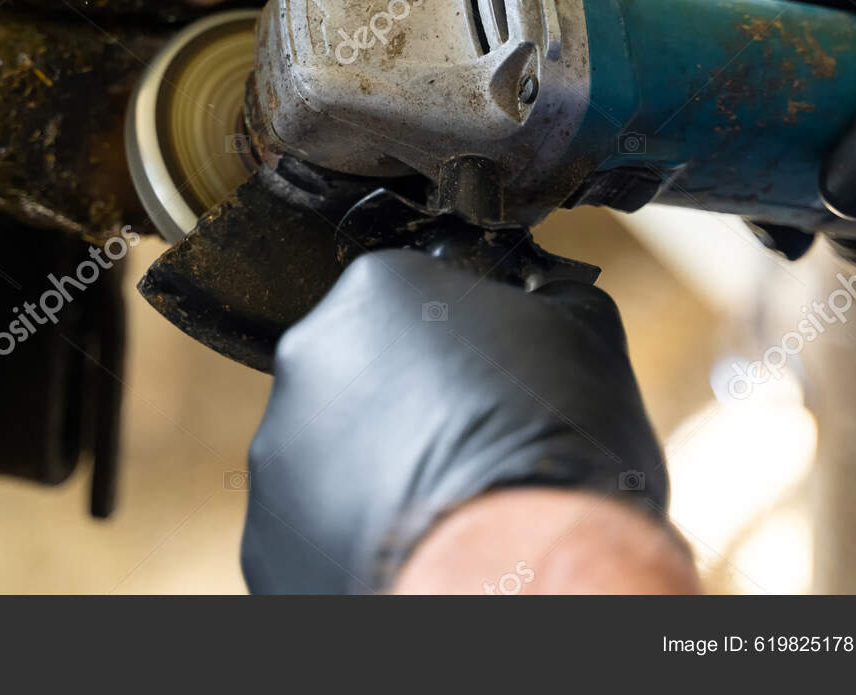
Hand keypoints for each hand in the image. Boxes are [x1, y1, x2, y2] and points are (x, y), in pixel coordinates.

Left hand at [240, 249, 675, 593]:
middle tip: (464, 435)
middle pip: (359, 368)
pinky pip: (315, 518)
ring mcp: (279, 449)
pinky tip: (410, 536)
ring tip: (441, 496)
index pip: (411, 295)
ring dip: (375, 462)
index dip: (455, 337)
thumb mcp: (584, 333)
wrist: (524, 565)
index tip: (484, 372)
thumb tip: (548, 296)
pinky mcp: (271, 534)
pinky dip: (354, 527)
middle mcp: (309, 357)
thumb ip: (547, 296)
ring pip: (331, 445)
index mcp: (376, 289)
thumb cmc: (553, 449)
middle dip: (404, 397)